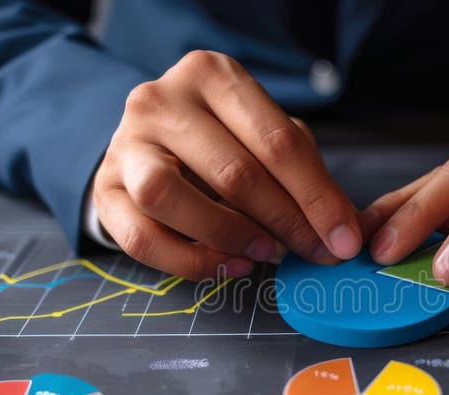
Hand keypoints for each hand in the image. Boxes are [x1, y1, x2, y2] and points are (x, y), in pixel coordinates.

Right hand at [92, 50, 361, 280]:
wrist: (148, 142)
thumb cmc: (221, 140)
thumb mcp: (266, 137)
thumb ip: (305, 176)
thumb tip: (344, 231)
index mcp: (213, 76)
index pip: (277, 141)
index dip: (317, 197)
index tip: (344, 239)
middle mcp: (162, 100)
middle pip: (233, 171)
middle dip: (285, 223)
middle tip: (315, 254)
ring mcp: (125, 143)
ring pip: (168, 196)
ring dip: (228, 235)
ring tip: (266, 254)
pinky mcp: (104, 189)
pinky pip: (141, 237)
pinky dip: (190, 262)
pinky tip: (229, 265)